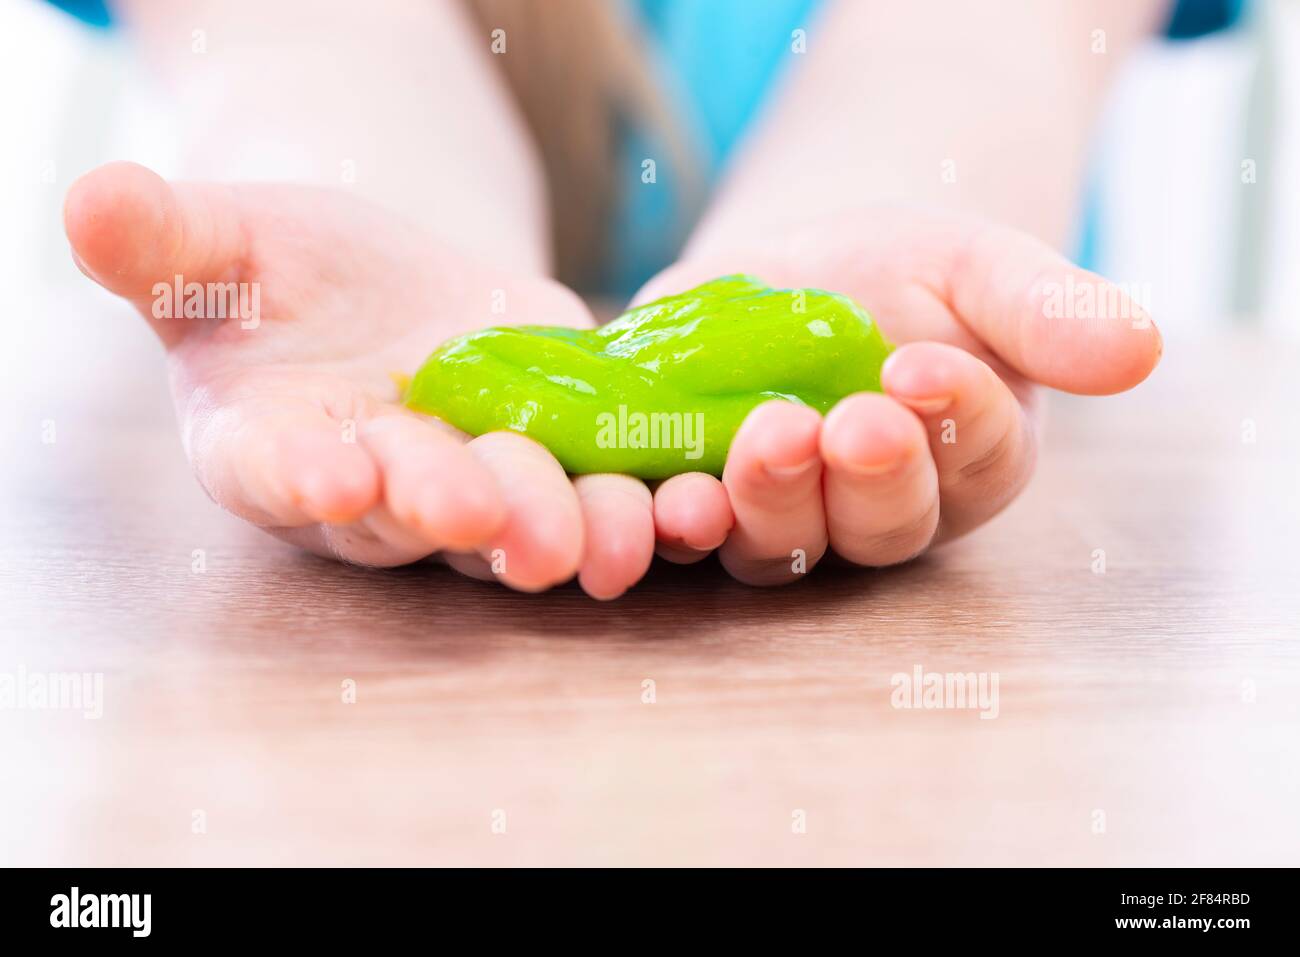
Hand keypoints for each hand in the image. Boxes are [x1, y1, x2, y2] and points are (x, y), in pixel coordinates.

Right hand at [64, 162, 655, 597]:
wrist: (378, 289)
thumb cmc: (277, 274)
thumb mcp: (218, 244)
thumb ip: (161, 241)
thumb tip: (86, 202)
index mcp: (271, 451)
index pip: (275, 474)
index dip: (298, 478)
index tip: (326, 475)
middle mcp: (375, 496)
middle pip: (412, 517)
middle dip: (452, 513)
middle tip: (492, 514)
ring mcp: (473, 489)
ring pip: (517, 528)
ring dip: (566, 532)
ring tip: (610, 534)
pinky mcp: (557, 461)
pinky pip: (600, 492)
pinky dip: (646, 501)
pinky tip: (691, 497)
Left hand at [636, 207, 1162, 584]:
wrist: (798, 270)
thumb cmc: (909, 275)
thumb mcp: (981, 269)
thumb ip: (1048, 311)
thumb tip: (1138, 348)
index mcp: (965, 465)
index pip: (975, 460)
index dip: (956, 418)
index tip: (926, 366)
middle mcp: (877, 512)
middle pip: (879, 525)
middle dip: (866, 479)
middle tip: (850, 425)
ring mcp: (784, 514)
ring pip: (783, 542)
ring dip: (770, 503)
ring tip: (765, 442)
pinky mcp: (697, 490)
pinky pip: (689, 527)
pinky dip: (678, 517)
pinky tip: (670, 491)